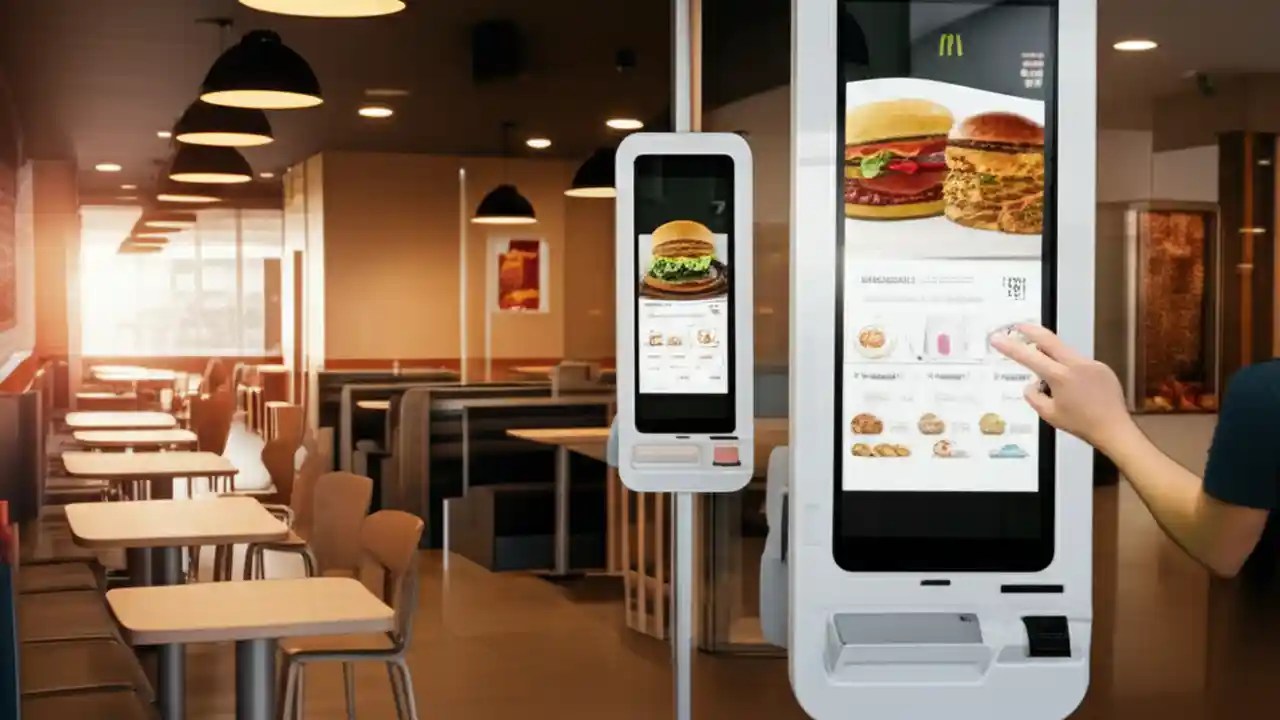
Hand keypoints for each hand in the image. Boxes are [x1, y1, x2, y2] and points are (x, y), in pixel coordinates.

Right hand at [990, 324, 1134, 452]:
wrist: (1114, 429)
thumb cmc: (1081, 424)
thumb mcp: (1049, 414)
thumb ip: (1034, 396)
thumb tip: (1031, 385)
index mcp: (1060, 376)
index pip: (1029, 357)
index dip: (1010, 347)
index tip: (997, 338)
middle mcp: (1076, 364)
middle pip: (1049, 340)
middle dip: (1031, 331)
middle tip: (1018, 326)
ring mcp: (1091, 364)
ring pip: (1065, 354)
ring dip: (1054, 359)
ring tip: (1054, 383)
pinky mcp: (1102, 368)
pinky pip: (1080, 364)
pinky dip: (1072, 371)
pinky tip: (1077, 390)